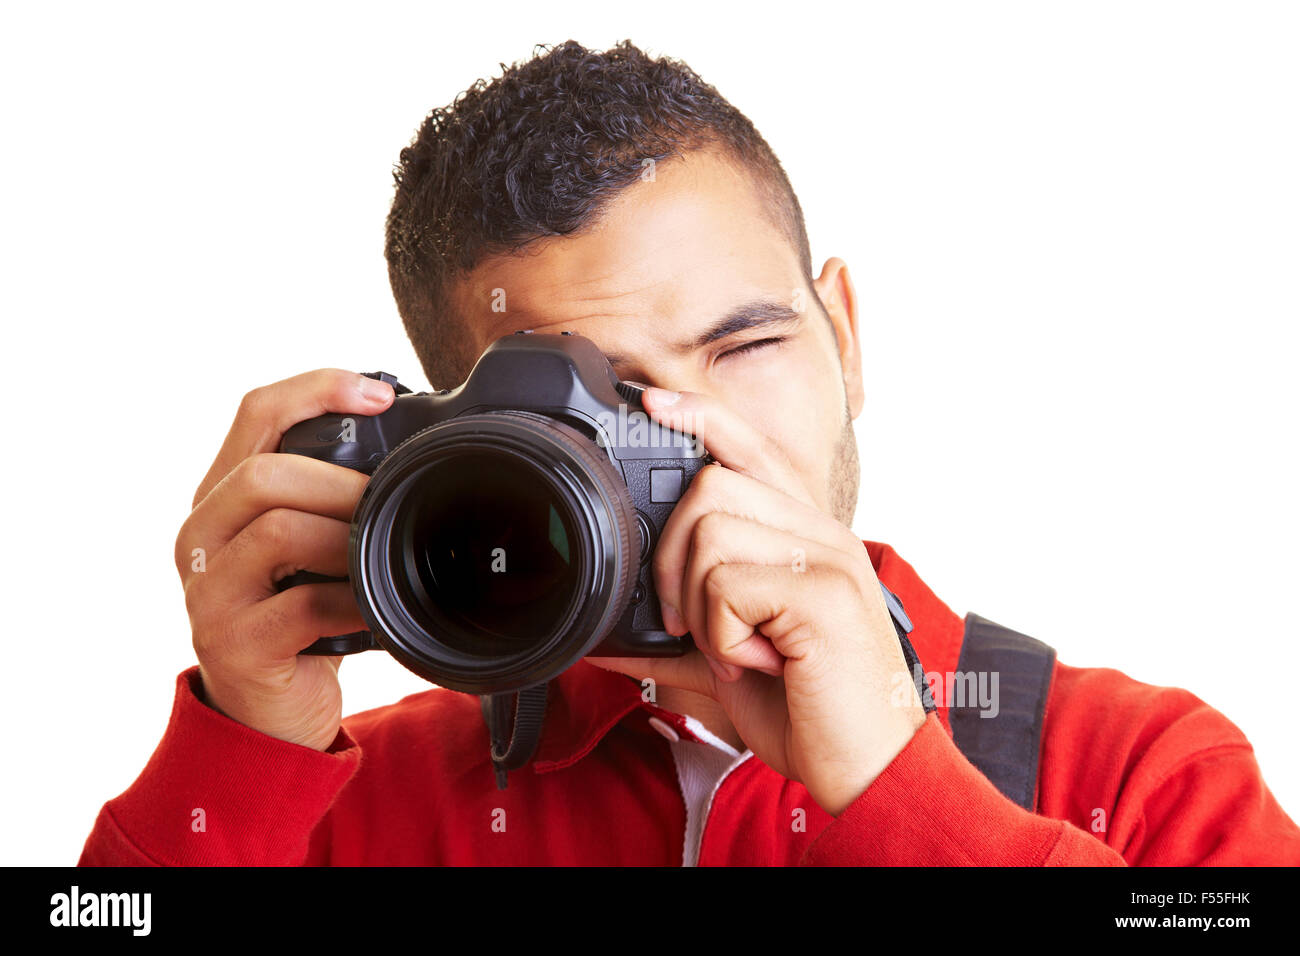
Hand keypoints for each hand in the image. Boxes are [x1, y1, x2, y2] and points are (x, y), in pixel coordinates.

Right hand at [174, 369, 393, 750]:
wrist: (272, 713)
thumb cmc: (300, 617)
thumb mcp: (307, 546)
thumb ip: (328, 497)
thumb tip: (407, 445)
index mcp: (220, 497)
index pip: (255, 413)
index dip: (317, 390)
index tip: (380, 393)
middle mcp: (202, 537)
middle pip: (264, 473)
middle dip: (341, 480)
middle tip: (388, 500)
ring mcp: (210, 593)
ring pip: (279, 532)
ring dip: (346, 538)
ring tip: (379, 554)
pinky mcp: (235, 644)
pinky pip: (301, 606)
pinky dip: (352, 601)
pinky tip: (374, 608)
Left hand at [589, 387, 926, 815]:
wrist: (868, 771)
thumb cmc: (809, 713)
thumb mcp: (730, 666)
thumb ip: (675, 641)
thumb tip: (605, 641)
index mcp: (806, 538)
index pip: (751, 449)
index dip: (700, 418)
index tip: (652, 402)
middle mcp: (823, 534)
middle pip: (711, 485)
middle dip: (672, 556)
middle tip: (687, 621)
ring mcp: (828, 557)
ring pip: (711, 531)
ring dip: (699, 605)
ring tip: (738, 648)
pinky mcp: (823, 592)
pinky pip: (727, 585)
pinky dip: (722, 636)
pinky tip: (758, 663)